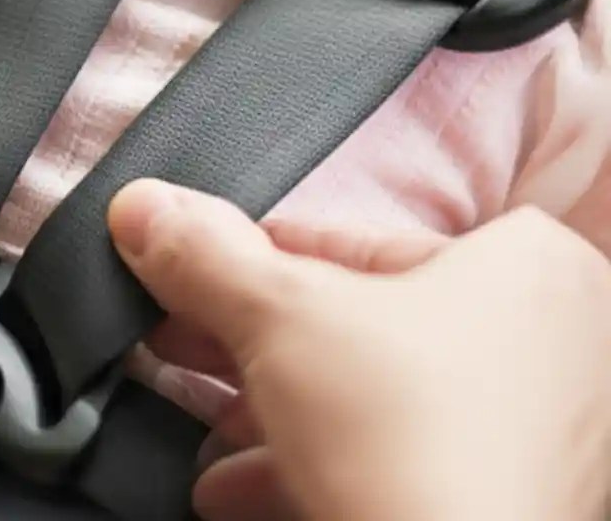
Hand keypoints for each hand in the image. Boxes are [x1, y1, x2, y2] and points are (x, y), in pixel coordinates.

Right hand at [109, 180, 610, 520]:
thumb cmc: (400, 433)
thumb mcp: (277, 319)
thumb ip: (207, 257)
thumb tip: (140, 205)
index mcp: (527, 267)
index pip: (353, 243)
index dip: (252, 260)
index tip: (191, 278)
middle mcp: (555, 343)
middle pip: (359, 326)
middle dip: (251, 350)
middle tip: (178, 349)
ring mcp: (542, 433)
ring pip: (375, 403)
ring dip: (273, 417)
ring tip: (205, 438)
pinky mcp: (509, 500)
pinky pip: (401, 463)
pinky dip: (316, 467)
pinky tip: (241, 490)